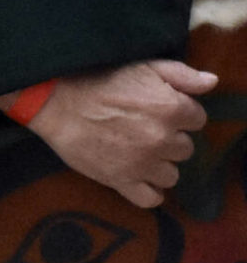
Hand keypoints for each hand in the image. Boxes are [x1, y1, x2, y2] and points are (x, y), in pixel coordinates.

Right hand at [13, 60, 215, 206]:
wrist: (52, 98)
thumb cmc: (94, 77)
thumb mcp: (139, 65)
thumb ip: (179, 73)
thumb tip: (211, 82)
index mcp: (169, 107)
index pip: (196, 118)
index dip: (177, 110)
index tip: (156, 106)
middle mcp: (163, 139)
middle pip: (185, 147)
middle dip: (169, 137)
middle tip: (141, 124)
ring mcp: (144, 164)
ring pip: (171, 174)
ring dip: (158, 163)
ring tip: (135, 148)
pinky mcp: (124, 182)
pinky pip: (152, 198)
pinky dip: (146, 188)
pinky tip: (134, 172)